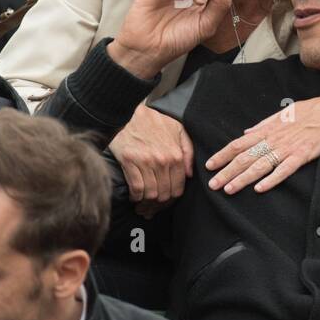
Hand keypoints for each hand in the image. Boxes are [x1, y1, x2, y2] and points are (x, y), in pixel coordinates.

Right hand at [110, 103, 193, 217]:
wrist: (130, 110)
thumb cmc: (155, 120)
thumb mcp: (179, 130)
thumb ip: (188, 152)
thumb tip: (190, 175)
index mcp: (176, 155)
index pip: (178, 188)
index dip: (172, 200)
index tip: (166, 203)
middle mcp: (162, 160)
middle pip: (164, 194)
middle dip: (159, 206)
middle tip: (153, 209)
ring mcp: (145, 162)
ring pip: (150, 194)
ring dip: (146, 204)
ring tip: (143, 206)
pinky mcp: (129, 161)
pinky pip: (136, 187)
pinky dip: (136, 196)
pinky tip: (135, 197)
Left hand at [206, 89, 319, 192]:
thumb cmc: (312, 110)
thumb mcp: (284, 113)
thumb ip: (264, 124)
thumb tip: (246, 132)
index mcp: (268, 129)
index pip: (239, 143)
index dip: (223, 155)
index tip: (209, 165)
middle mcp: (274, 139)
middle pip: (245, 157)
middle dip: (227, 171)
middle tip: (212, 184)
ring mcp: (288, 147)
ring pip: (260, 165)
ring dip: (243, 178)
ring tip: (229, 189)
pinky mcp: (303, 154)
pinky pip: (284, 169)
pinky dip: (271, 179)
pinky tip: (260, 189)